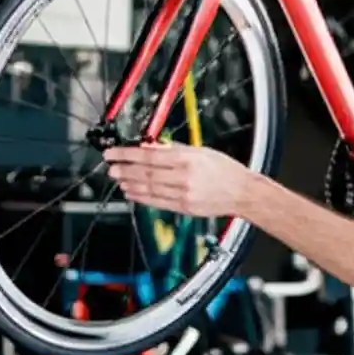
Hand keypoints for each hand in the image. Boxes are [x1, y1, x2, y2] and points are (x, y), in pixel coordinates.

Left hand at [103, 142, 254, 217]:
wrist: (242, 192)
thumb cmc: (225, 169)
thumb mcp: (200, 151)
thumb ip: (174, 149)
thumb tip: (150, 146)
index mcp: (187, 159)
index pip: (149, 155)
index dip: (128, 154)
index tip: (114, 153)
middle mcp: (183, 177)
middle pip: (145, 173)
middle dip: (124, 170)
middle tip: (111, 167)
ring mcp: (183, 194)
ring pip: (149, 189)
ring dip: (129, 184)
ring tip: (117, 179)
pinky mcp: (184, 208)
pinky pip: (157, 202)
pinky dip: (141, 197)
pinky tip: (131, 193)